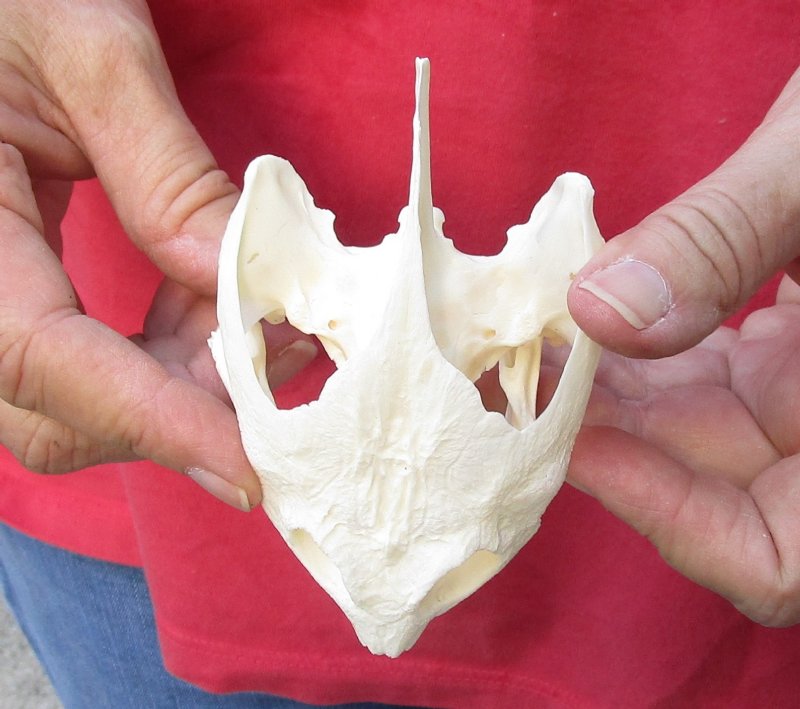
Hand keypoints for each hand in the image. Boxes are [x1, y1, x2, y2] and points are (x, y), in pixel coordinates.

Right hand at [0, 1, 312, 508]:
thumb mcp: (87, 53)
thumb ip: (165, 176)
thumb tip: (240, 285)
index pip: (41, 359)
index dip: (152, 419)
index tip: (248, 469)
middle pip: (52, 411)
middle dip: (180, 407)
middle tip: (273, 357)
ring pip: (70, 400)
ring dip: (179, 381)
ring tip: (251, 316)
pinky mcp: (4, 292)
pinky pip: (77, 362)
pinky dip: (156, 355)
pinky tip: (204, 306)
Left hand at [566, 65, 799, 623]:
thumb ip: (721, 238)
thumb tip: (594, 309)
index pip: (773, 558)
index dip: (669, 520)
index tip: (577, 444)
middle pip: (701, 487)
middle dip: (597, 439)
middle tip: (505, 381)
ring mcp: (799, 395)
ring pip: (684, 433)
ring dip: (597, 392)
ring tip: (518, 341)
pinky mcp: (777, 358)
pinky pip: (691, 382)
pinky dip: (626, 355)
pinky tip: (568, 315)